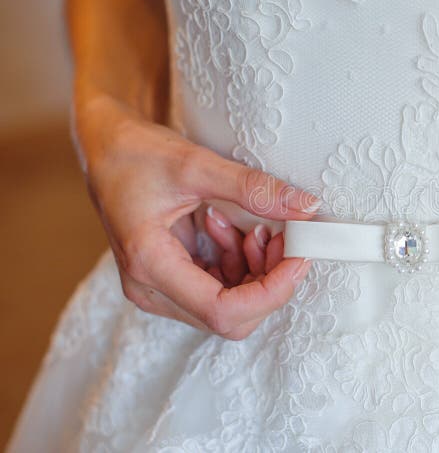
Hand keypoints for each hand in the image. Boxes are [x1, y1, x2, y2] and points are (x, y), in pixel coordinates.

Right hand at [74, 97, 318, 339]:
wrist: (105, 148)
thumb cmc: (135, 153)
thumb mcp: (196, 164)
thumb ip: (253, 188)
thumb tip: (306, 208)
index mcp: (150, 265)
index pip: (222, 311)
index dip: (271, 292)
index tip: (300, 257)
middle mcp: (151, 289)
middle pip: (230, 317)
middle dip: (268, 282)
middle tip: (284, 238)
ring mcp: (160, 288)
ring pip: (229, 306)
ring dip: (257, 272)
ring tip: (256, 228)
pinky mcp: (172, 278)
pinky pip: (220, 289)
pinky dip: (241, 264)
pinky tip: (236, 230)